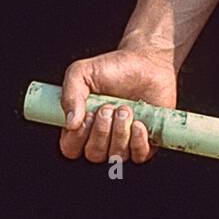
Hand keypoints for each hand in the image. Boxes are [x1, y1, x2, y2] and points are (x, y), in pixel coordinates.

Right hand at [58, 48, 177, 164]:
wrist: (148, 62)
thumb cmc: (116, 68)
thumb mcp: (83, 72)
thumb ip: (70, 94)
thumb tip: (70, 122)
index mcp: (82, 125)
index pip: (70, 148)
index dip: (78, 136)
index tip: (88, 114)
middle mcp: (102, 137)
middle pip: (94, 154)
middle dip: (102, 130)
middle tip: (109, 107)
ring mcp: (123, 142)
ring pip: (116, 156)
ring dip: (120, 132)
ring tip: (125, 108)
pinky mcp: (145, 142)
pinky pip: (139, 155)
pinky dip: (137, 141)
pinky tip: (138, 123)